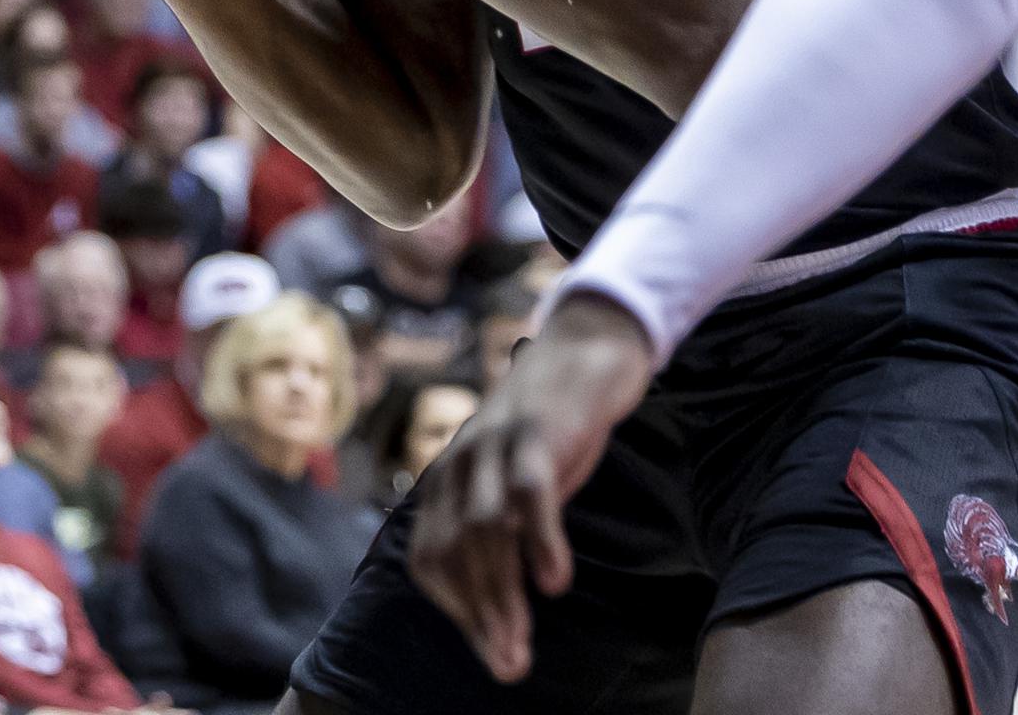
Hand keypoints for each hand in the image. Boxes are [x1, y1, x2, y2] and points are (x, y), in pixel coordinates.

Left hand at [407, 294, 652, 682]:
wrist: (585, 350)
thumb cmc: (552, 428)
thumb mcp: (515, 483)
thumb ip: (503, 531)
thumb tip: (500, 601)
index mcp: (446, 480)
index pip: (432, 560)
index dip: (458, 612)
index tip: (491, 650)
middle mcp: (459, 462)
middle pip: (455, 553)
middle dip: (480, 619)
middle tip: (509, 667)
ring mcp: (494, 445)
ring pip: (484, 532)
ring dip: (503, 595)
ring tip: (523, 646)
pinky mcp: (535, 432)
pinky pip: (530, 494)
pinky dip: (539, 541)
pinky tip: (555, 582)